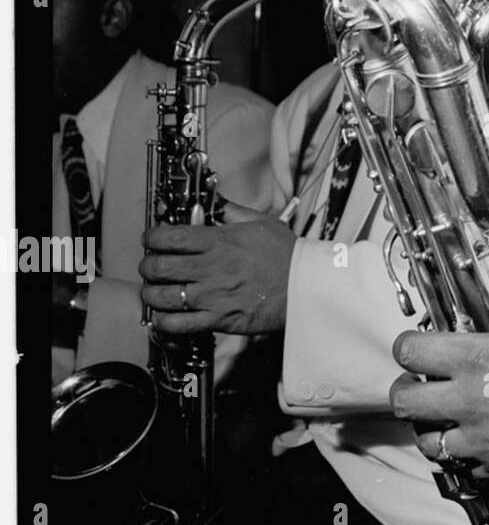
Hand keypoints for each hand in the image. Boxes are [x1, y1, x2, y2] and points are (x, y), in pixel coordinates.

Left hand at [139, 200, 293, 335]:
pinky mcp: (218, 319)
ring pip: (161, 296)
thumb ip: (231, 211)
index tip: (151, 238)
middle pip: (158, 267)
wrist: (305, 287)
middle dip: (147, 265)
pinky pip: (178, 324)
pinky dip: (163, 321)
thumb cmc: (286, 255)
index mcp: (220, 242)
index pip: (169, 236)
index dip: (152, 237)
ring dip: (151, 293)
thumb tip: (214, 200)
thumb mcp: (261, 223)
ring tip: (154, 290)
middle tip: (150, 265)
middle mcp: (211, 268)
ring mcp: (212, 296)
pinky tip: (163, 316)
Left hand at [390, 270, 488, 484]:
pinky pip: (466, 467)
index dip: (406, 346)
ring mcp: (482, 442)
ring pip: (429, 443)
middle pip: (405, 402)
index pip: (411, 352)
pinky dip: (466, 456)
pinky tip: (483, 443)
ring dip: (431, 429)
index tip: (415, 344)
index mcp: (477, 359)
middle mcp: (469, 402)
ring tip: (446, 419)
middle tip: (418, 384)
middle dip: (405, 390)